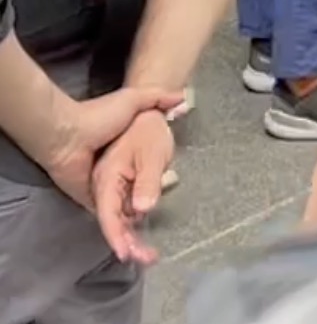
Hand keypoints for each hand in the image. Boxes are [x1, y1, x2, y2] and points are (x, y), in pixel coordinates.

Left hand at [40, 87, 181, 211]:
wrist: (66, 134)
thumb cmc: (98, 116)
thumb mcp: (133, 100)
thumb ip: (158, 97)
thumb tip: (185, 97)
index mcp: (123, 144)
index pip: (147, 160)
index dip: (159, 168)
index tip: (172, 174)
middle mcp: (114, 165)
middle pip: (138, 181)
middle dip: (150, 190)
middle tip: (165, 195)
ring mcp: (102, 183)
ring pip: (125, 199)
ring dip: (136, 209)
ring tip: (154, 214)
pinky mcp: (91, 198)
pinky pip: (108, 211)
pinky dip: (120, 218)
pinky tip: (134, 222)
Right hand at [90, 111, 173, 264]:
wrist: (147, 115)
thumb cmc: (148, 132)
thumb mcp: (152, 155)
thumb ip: (147, 182)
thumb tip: (143, 210)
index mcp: (107, 179)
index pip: (109, 214)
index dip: (116, 236)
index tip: (127, 255)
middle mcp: (105, 186)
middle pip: (113, 220)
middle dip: (127, 243)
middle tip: (148, 259)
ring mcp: (112, 188)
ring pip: (119, 218)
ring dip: (132, 236)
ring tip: (148, 254)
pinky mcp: (123, 187)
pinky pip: (125, 210)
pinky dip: (134, 224)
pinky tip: (143, 235)